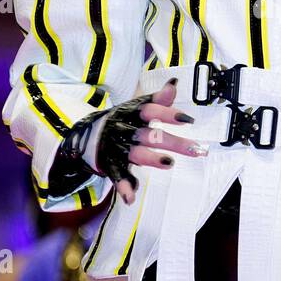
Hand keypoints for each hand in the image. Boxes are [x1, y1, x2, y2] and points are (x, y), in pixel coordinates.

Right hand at [59, 80, 208, 205]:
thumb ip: (157, 99)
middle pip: (151, 135)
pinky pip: (118, 176)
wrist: (85, 134)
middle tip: (195, 149)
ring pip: (136, 153)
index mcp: (131, 113)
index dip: (167, 113)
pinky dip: (124, 187)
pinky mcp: (111, 165)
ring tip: (169, 162)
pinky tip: (131, 197)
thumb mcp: (136, 107)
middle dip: (173, 142)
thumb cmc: (121, 120)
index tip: (187, 119)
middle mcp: (125, 129)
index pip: (149, 110)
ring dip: (152, 158)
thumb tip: (174, 83)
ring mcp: (118, 148)